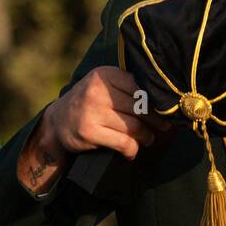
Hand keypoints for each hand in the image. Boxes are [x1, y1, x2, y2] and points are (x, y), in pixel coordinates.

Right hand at [44, 66, 171, 159]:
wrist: (58, 121)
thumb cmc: (91, 102)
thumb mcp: (106, 85)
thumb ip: (130, 87)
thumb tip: (167, 99)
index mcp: (105, 74)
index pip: (142, 87)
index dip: (158, 101)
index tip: (168, 109)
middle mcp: (98, 90)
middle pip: (141, 108)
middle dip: (156, 121)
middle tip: (163, 126)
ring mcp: (92, 111)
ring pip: (135, 127)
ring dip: (146, 137)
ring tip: (148, 139)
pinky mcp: (89, 132)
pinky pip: (124, 143)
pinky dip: (132, 150)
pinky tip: (131, 151)